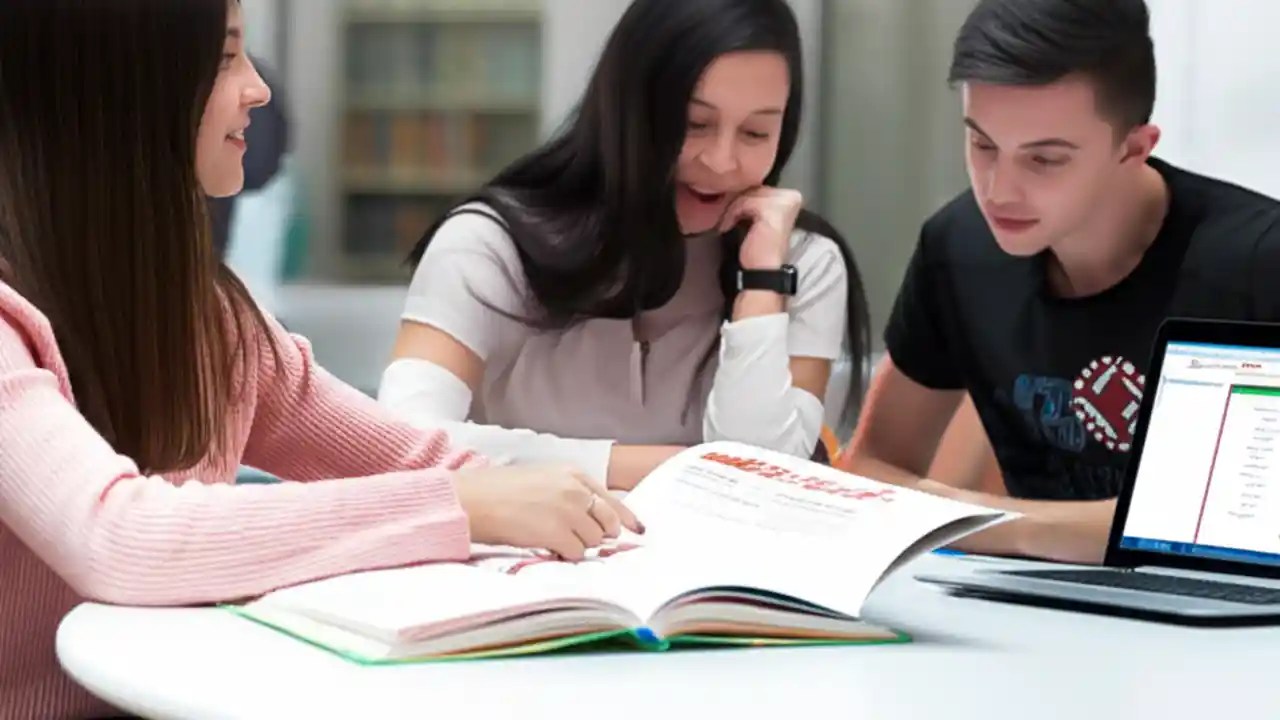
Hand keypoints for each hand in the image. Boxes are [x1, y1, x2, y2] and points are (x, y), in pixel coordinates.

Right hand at [453, 464, 643, 560]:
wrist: (474, 499)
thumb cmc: (500, 490)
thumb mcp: (543, 479)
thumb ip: (571, 493)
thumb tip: (593, 518)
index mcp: (573, 474)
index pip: (612, 499)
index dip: (626, 518)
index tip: (638, 530)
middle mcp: (575, 490)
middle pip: (607, 522)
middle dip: (598, 534)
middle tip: (578, 538)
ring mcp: (568, 511)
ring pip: (593, 541)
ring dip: (577, 545)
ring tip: (551, 538)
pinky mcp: (556, 532)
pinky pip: (576, 553)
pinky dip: (565, 555)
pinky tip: (548, 547)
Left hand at [720, 187, 802, 268]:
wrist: (762, 271)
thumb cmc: (758, 247)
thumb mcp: (757, 217)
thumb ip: (754, 199)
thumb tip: (734, 187)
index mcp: (791, 197)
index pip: (759, 186)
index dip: (743, 198)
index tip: (734, 215)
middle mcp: (792, 196)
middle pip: (753, 187)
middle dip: (738, 202)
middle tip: (729, 220)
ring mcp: (784, 202)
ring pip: (748, 193)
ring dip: (733, 209)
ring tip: (728, 224)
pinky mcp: (773, 210)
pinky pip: (745, 202)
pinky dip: (732, 213)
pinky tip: (728, 226)